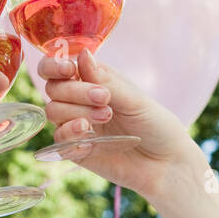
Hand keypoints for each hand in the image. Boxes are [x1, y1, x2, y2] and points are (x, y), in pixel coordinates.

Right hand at [38, 49, 203, 199]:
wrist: (165, 163)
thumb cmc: (155, 125)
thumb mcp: (134, 99)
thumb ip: (105, 80)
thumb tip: (82, 54)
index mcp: (92, 80)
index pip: (57, 68)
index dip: (54, 66)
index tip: (69, 70)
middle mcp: (79, 101)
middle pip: (53, 89)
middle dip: (75, 92)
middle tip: (105, 100)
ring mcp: (76, 125)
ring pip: (53, 112)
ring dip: (77, 112)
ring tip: (106, 117)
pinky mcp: (76, 150)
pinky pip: (60, 140)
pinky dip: (73, 136)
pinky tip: (93, 141)